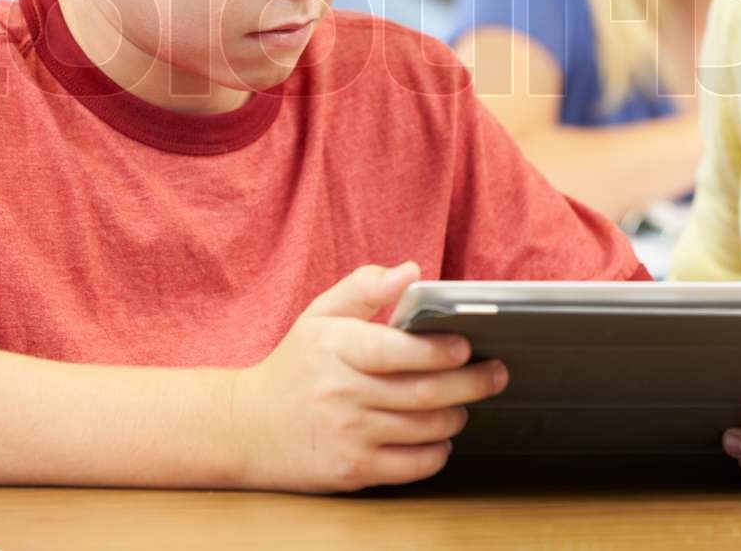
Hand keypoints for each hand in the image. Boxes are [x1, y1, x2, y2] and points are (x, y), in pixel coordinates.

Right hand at [229, 262, 508, 491]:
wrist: (245, 428)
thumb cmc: (294, 366)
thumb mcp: (319, 316)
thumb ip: (364, 288)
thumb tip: (412, 270)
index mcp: (337, 348)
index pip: (397, 350)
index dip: (438, 350)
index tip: (467, 346)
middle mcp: (343, 393)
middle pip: (423, 392)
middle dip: (471, 383)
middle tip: (495, 374)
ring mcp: (348, 436)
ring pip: (425, 429)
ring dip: (455, 415)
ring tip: (463, 403)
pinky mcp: (352, 471)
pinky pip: (412, 466)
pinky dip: (437, 452)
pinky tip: (439, 437)